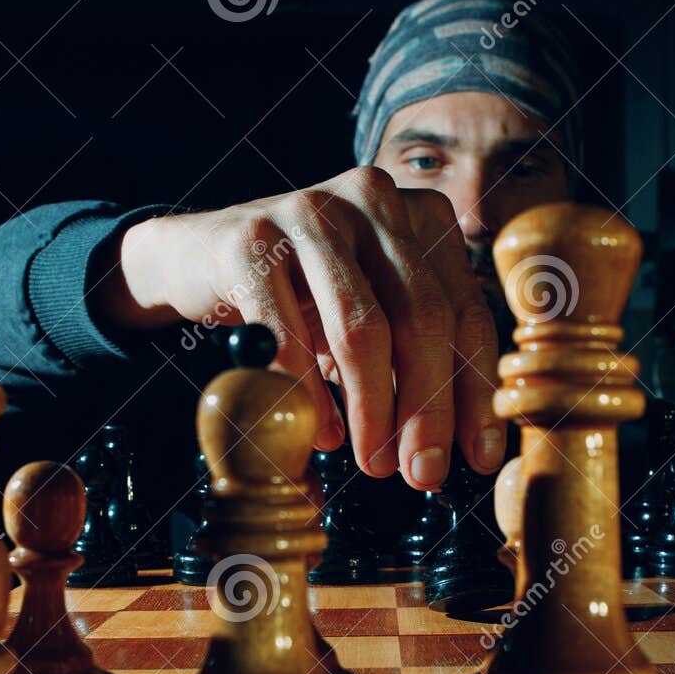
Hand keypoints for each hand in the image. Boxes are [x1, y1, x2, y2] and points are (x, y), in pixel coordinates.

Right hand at [100, 167, 503, 489]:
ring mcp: (310, 212)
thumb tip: (451, 444)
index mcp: (421, 215)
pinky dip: (307, 395)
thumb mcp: (371, 311)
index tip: (478, 457)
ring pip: (362, 327)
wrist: (196, 255)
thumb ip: (415, 357)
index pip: (465, 312)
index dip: (476, 390)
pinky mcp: (251, 240)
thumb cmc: (302, 292)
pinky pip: (288, 334)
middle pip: (423, 318)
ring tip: (376, 462)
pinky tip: (321, 435)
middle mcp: (373, 200)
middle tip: (423, 473)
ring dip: (373, 408)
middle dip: (428, 408)